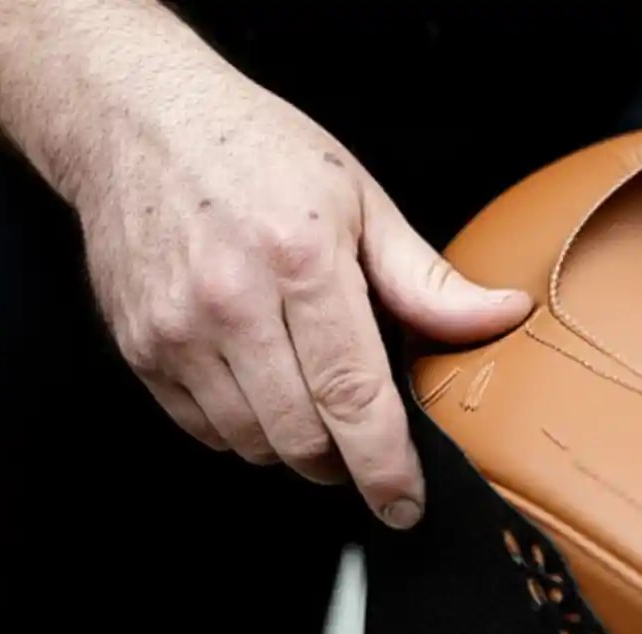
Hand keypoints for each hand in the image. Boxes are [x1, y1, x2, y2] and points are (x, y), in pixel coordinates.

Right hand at [75, 72, 531, 528]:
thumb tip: (503, 317)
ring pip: (252, 444)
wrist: (140, 121)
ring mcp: (175, 329)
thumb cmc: (259, 153)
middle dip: (344, 463)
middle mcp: (231, 301)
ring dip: (294, 447)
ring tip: (310, 399)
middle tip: (363, 444)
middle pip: (301, 438)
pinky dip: (243, 429)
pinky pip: (203, 430)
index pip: (353, 396)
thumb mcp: (360, 201)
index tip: (406, 503)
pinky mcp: (139, 347)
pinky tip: (260, 384)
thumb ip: (426, 279)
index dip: (385, 465)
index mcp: (302, 261)